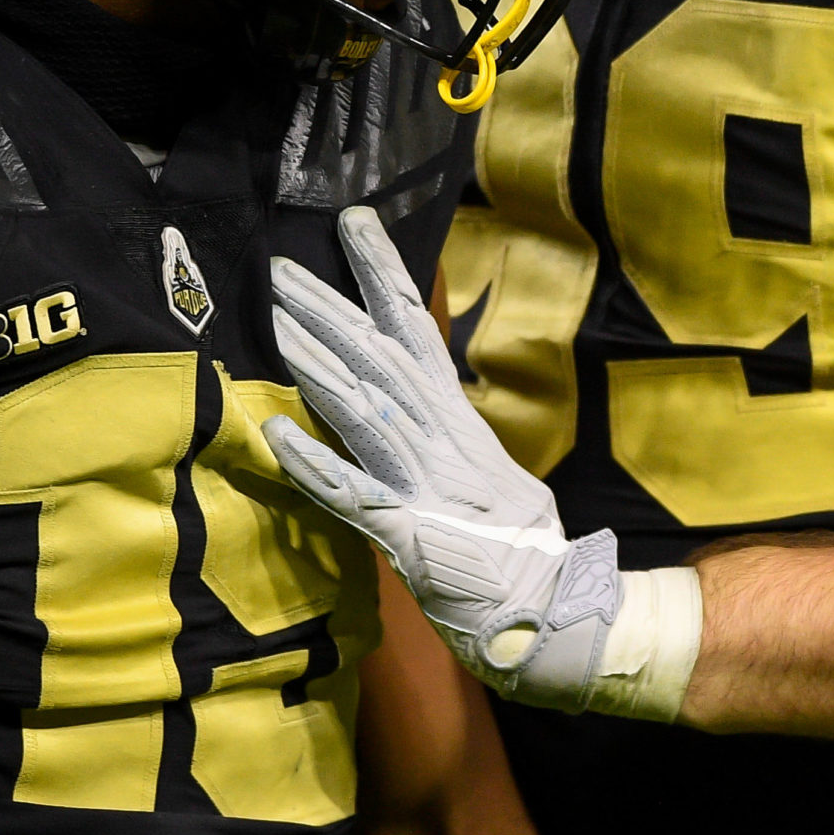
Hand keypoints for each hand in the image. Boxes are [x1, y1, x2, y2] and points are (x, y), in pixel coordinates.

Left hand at [263, 207, 698, 718]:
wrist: (558, 612)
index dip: (383, 274)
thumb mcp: (490, 478)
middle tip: (281, 266)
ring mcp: (427, 485)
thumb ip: (449, 440)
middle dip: (330, 308)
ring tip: (275, 327)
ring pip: (367, 410)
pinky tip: (276, 434)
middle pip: (382, 358)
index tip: (353, 222)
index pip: (417, 332)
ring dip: (319, 368)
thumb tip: (420, 403)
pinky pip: (353, 494)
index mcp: (458, 423)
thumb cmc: (521, 552)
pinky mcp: (411, 535)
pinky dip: (314, 464)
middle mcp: (443, 441)